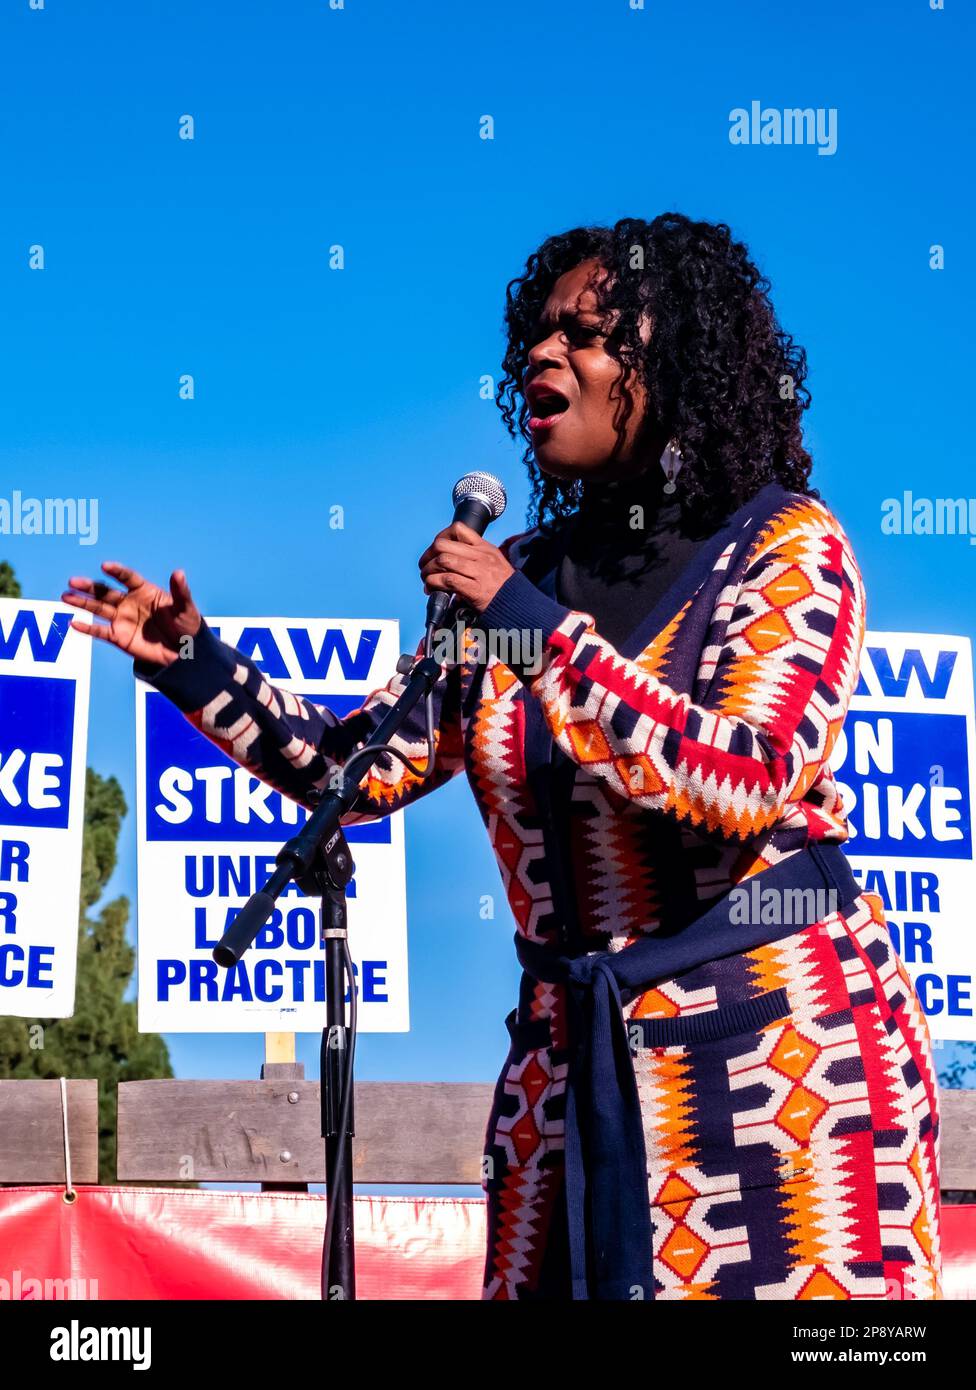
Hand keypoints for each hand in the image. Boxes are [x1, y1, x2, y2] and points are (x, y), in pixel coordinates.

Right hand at [61, 563, 201, 666]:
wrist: (184, 653)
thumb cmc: (187, 626)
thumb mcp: (186, 608)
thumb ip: (180, 591)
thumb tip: (178, 572)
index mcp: (144, 591)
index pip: (127, 578)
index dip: (116, 572)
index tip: (105, 566)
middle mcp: (129, 602)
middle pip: (106, 592)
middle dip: (89, 587)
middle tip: (73, 581)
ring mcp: (122, 619)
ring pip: (98, 608)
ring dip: (82, 602)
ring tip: (65, 596)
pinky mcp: (118, 637)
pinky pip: (100, 631)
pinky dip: (87, 628)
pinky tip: (74, 623)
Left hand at [418, 522, 514, 613]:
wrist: (517, 604)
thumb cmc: (503, 586)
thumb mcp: (494, 562)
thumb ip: (474, 556)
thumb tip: (447, 558)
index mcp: (484, 548)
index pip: (458, 529)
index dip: (440, 537)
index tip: (435, 550)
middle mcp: (480, 556)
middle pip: (443, 545)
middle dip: (428, 555)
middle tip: (425, 566)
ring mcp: (478, 571)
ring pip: (442, 561)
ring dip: (428, 571)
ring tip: (427, 579)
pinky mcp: (474, 589)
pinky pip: (447, 580)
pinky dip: (434, 583)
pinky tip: (432, 588)